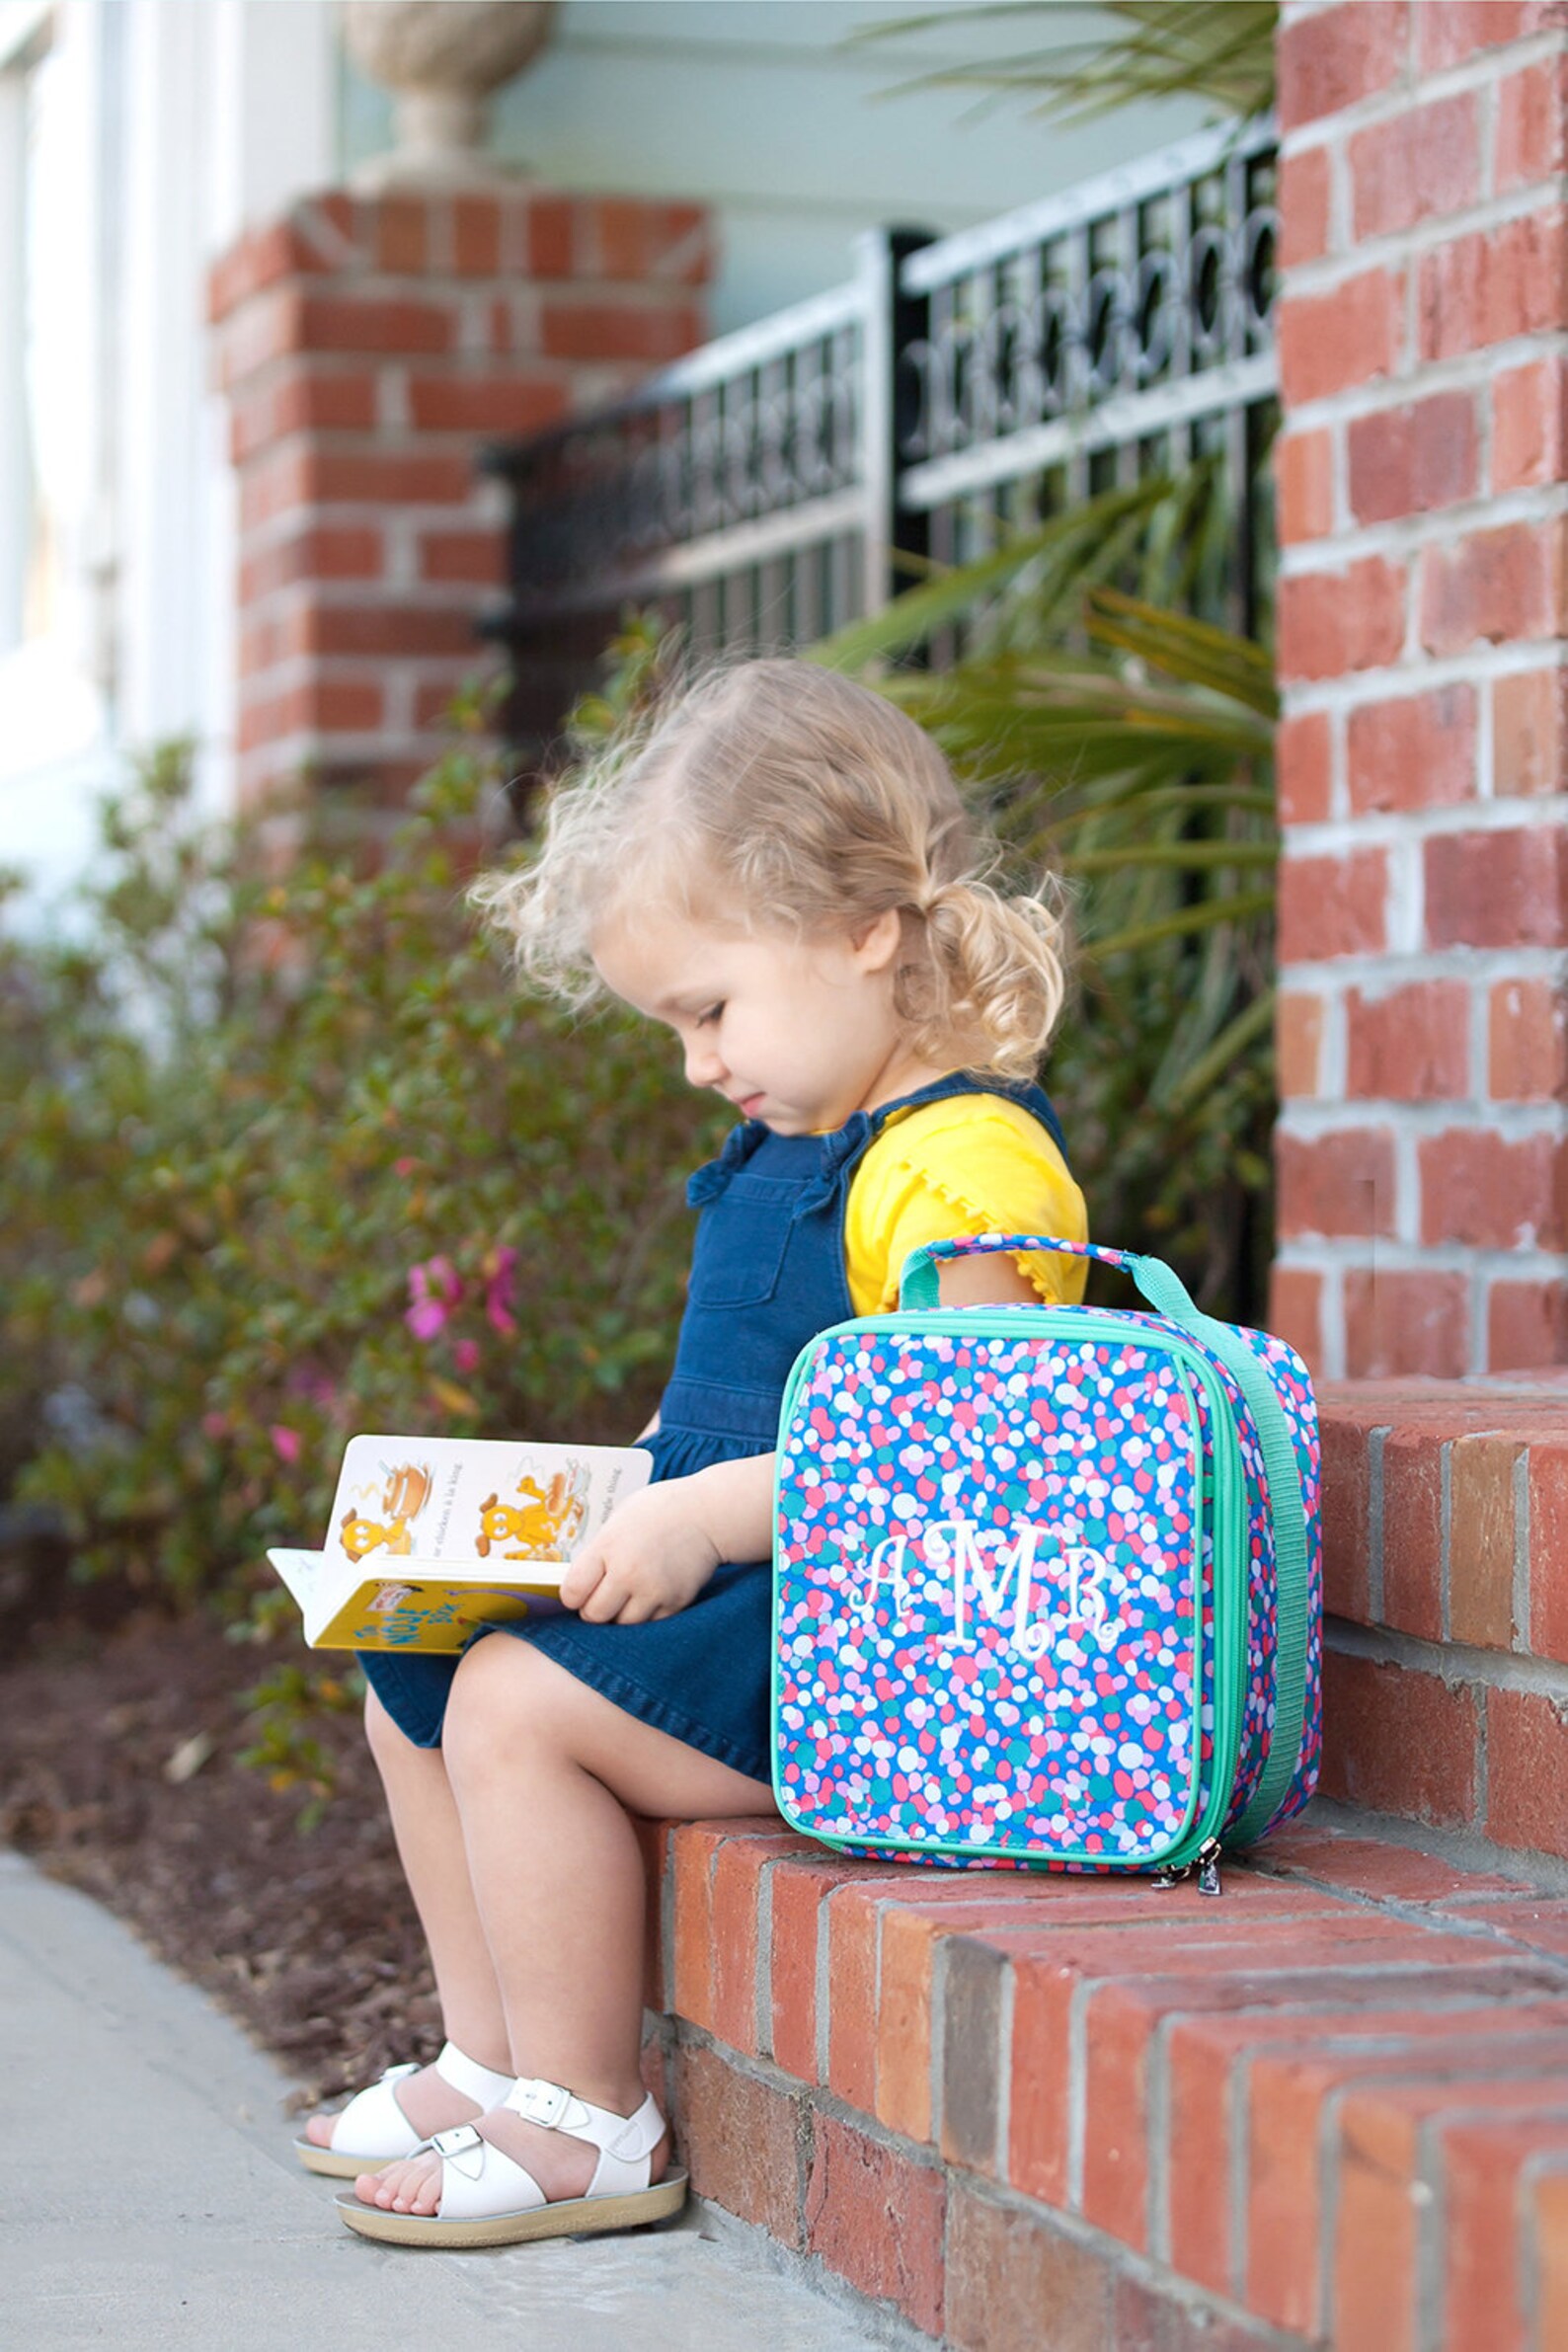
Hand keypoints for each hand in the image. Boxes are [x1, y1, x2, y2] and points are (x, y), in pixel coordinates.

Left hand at [557, 1476, 723, 1624]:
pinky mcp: (675, 1602)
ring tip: (627, 1596)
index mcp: (608, 1547)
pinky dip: (646, 1615)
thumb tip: (579, 1582)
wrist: (707, 1513)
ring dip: (620, 1616)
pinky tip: (649, 1596)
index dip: (572, 1596)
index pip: (572, 1592)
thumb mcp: (618, 1520)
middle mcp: (628, 1572)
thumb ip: (598, 1553)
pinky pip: (650, 1624)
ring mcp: (653, 1590)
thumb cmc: (659, 1511)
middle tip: (602, 1597)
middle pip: (594, 1615)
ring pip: (622, 1625)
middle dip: (594, 1609)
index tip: (578, 1593)